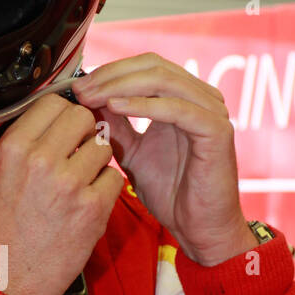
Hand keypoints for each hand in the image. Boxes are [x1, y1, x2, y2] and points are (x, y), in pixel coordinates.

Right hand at [0, 94, 125, 294]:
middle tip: (78, 151)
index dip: (63, 114)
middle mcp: (41, 160)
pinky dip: (107, 188)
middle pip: (83, 117)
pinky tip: (90, 202)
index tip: (64, 128)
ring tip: (82, 181)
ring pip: (104, 146)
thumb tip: (52, 119)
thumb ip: (24, 143)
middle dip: (85, 131)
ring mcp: (70, 184)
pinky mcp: (93, 208)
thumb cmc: (0, 230)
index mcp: (13, 148)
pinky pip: (115, 178)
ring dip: (97, 160)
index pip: (53, 103)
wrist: (7, 279)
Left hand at [72, 53, 257, 265]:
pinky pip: (177, 108)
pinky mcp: (216, 130)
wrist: (198, 228)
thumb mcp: (132, 152)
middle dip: (111, 75)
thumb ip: (116, 125)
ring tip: (92, 96)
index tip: (77, 87)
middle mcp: (201, 98)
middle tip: (81, 89)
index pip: (145, 66)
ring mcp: (212, 111)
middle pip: (153, 65)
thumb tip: (88, 98)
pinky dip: (144, 104)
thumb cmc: (170, 194)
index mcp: (184, 98)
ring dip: (122, 85)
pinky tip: (116, 106)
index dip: (110, 71)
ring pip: (163, 80)